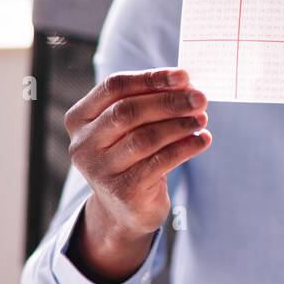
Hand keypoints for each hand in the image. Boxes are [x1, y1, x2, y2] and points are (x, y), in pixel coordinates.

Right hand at [62, 68, 211, 283]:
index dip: (151, 78)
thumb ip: (149, 103)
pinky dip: (185, 148)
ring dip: (180, 125)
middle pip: (128, 111)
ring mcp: (100, 169)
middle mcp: (83, 143)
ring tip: (202, 119)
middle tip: (200, 98)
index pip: (114, 87)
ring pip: (145, 138)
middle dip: (169, 102)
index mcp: (80, 118)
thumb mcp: (132, 127)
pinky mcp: (123, 190)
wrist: (126, 208)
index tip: (184, 76)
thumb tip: (186, 84)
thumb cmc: (132, 156)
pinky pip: (160, 162)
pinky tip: (202, 140)